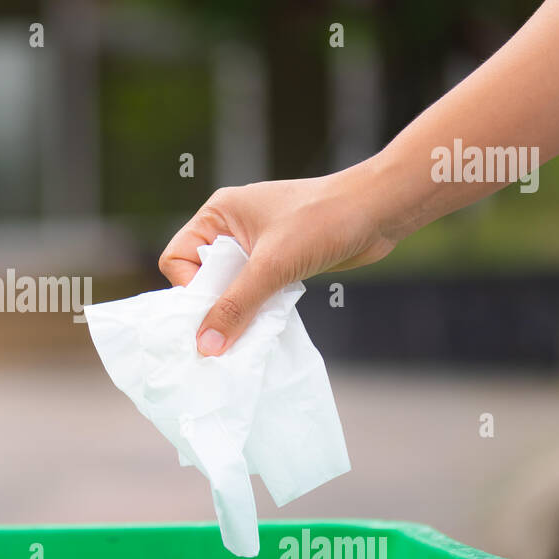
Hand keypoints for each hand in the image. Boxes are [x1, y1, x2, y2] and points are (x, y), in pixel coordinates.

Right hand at [159, 162, 399, 355]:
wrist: (380, 211)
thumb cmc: (323, 222)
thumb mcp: (273, 266)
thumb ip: (236, 306)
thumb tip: (205, 347)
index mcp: (218, 214)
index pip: (177, 258)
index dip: (190, 287)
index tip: (216, 305)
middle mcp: (230, 227)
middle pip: (200, 276)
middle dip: (214, 303)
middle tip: (228, 330)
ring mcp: (255, 244)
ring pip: (229, 287)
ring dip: (238, 309)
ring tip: (252, 325)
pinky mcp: (278, 260)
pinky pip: (253, 291)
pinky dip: (257, 307)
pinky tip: (269, 320)